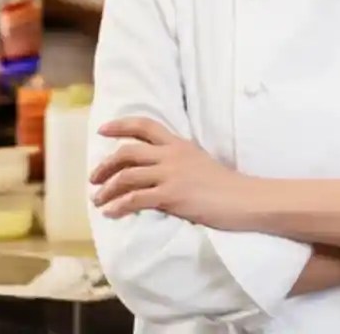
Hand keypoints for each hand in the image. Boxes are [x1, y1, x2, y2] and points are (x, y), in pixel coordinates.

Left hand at [90, 117, 249, 228]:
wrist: (245, 199)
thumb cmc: (226, 186)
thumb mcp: (199, 162)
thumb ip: (177, 161)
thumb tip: (155, 170)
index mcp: (179, 144)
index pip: (145, 126)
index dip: (120, 125)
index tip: (102, 130)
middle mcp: (172, 155)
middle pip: (127, 152)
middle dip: (105, 165)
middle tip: (94, 178)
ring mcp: (171, 175)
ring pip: (126, 176)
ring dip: (106, 189)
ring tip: (98, 200)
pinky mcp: (172, 195)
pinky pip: (135, 199)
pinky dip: (119, 206)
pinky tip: (111, 214)